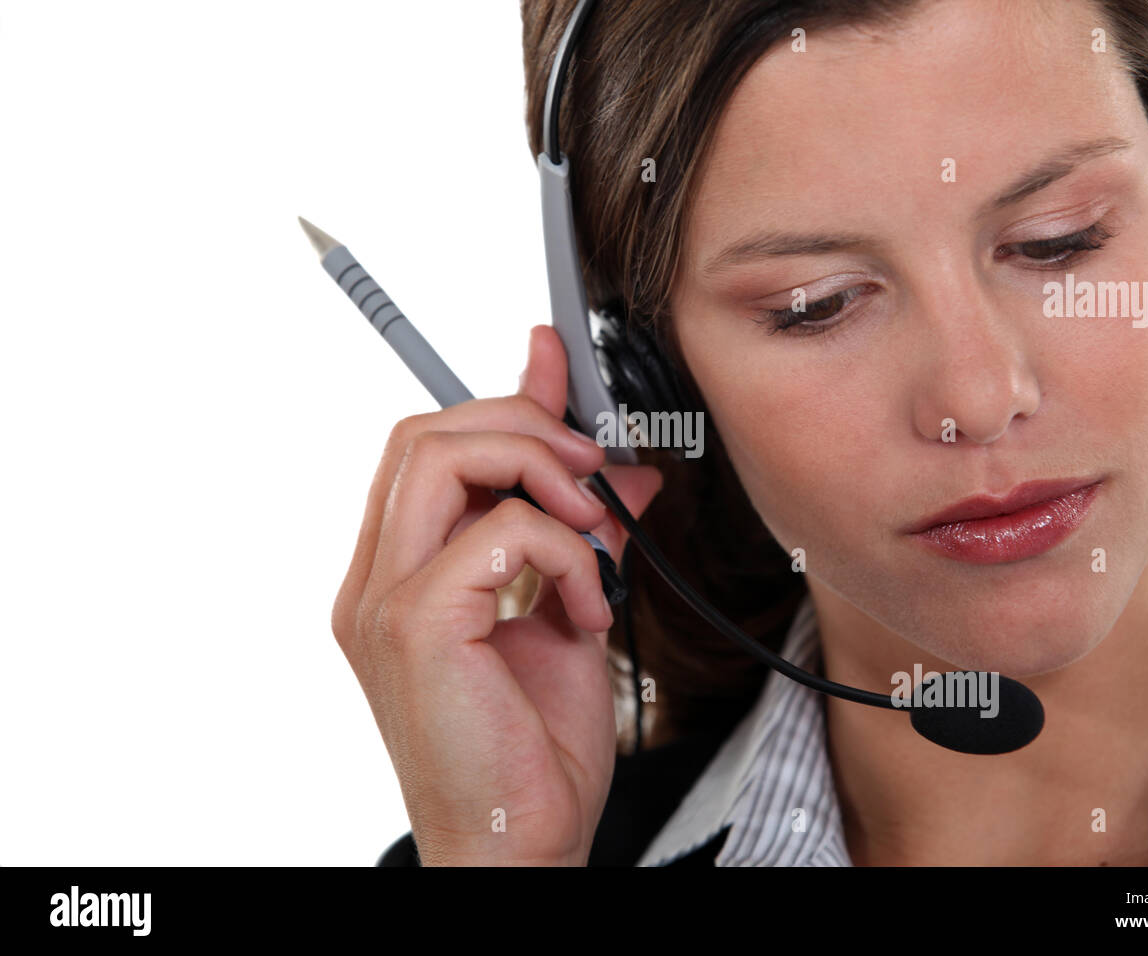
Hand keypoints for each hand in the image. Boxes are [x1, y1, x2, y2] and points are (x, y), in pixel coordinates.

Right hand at [331, 324, 662, 864]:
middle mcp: (374, 583)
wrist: (521, 846)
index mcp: (398, 577)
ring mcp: (382, 602)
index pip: (427, 451)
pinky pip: (498, 531)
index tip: (552, 359)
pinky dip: (563, 551)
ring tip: (593, 526)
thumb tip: (613, 465)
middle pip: (423, 433)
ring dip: (538, 468)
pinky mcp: (415, 626)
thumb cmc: (533, 747)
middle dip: (523, 425)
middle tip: (591, 468)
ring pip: (441, 456)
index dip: (495, 396)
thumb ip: (573, 531)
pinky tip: (587, 609)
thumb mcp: (565, 608)